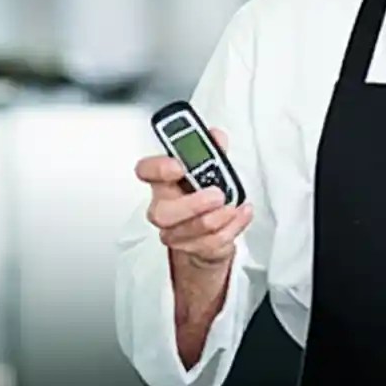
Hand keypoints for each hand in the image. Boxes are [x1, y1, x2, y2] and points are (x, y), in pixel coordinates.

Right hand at [134, 128, 252, 268]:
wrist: (209, 229)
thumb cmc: (203, 194)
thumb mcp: (211, 168)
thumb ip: (213, 151)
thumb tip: (217, 137)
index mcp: (164, 181)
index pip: (146, 171)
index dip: (158, 169)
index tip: (178, 166)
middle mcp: (163, 207)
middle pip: (163, 212)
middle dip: (192, 205)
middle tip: (216, 195)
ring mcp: (175, 231)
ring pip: (189, 230)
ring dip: (217, 218)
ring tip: (232, 206)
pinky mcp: (191, 248)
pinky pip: (209, 243)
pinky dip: (231, 228)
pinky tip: (239, 214)